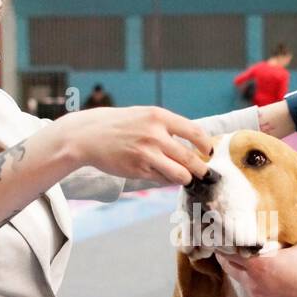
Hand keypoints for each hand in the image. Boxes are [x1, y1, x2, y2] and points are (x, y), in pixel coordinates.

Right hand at [61, 106, 212, 185]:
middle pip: (190, 158)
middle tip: (203, 172)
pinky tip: (164, 176)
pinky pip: (162, 179)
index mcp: (159, 117)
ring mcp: (146, 154)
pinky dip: (167, 180)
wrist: (88, 135)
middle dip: (200, 169)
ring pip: (179, 174)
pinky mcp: (138, 170)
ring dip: (186, 178)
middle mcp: (155, 135)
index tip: (207, 152)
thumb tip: (192, 143)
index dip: (205, 145)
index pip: (194, 132)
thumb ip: (167, 126)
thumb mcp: (144, 115)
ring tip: (185, 177)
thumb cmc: (120, 125)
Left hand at [217, 233, 296, 296]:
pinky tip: (278, 289)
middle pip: (231, 270)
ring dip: (251, 277)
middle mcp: (253, 285)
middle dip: (229, 260)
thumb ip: (288, 233)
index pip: (228, 252)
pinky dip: (264, 293)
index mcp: (258, 264)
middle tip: (230, 251)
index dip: (224, 245)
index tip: (221, 239)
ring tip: (264, 270)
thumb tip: (283, 224)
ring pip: (248, 286)